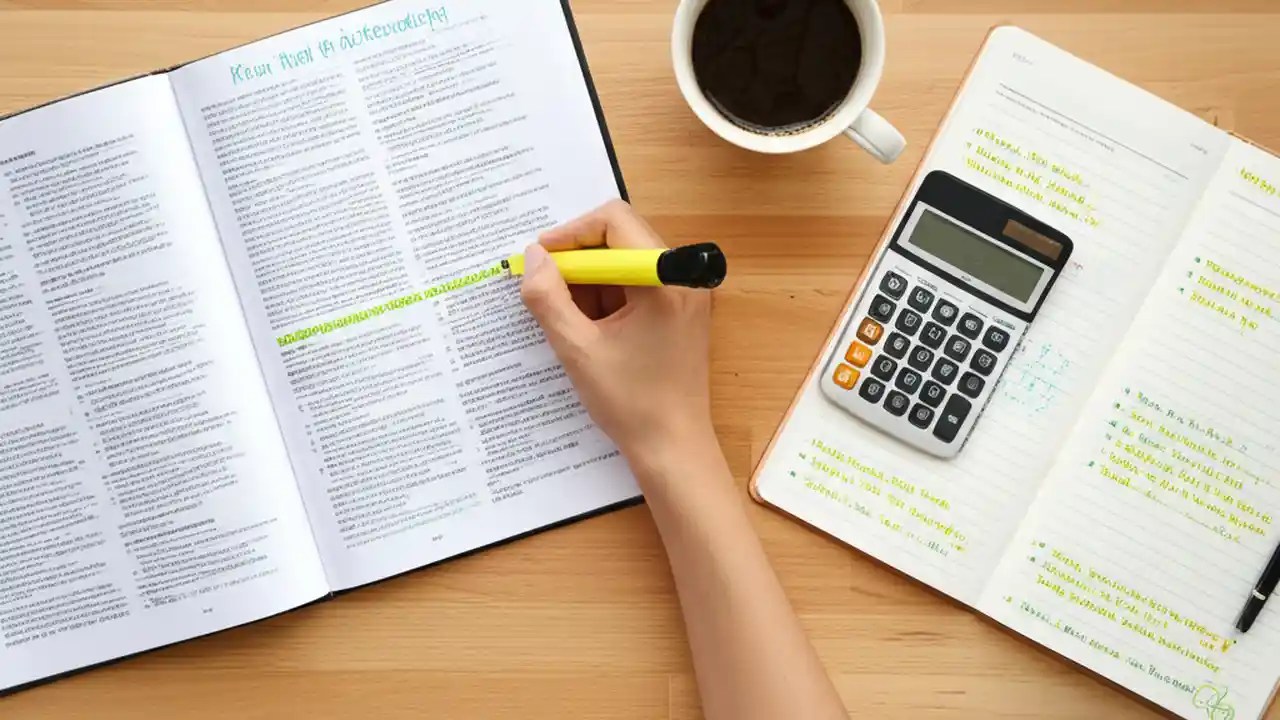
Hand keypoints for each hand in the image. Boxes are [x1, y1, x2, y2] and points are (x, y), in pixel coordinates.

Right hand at [520, 200, 714, 475]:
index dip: (570, 234)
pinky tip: (590, 332)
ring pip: (625, 262)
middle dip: (578, 260)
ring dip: (591, 283)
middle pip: (621, 236)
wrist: (673, 447)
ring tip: (572, 323)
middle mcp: (682, 276)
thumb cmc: (631, 403)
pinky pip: (636, 284)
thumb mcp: (577, 349)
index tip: (540, 261)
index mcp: (664, 279)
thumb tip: (532, 258)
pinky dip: (607, 298)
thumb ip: (548, 298)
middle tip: (547, 291)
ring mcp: (685, 293)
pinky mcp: (680, 310)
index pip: (614, 221)